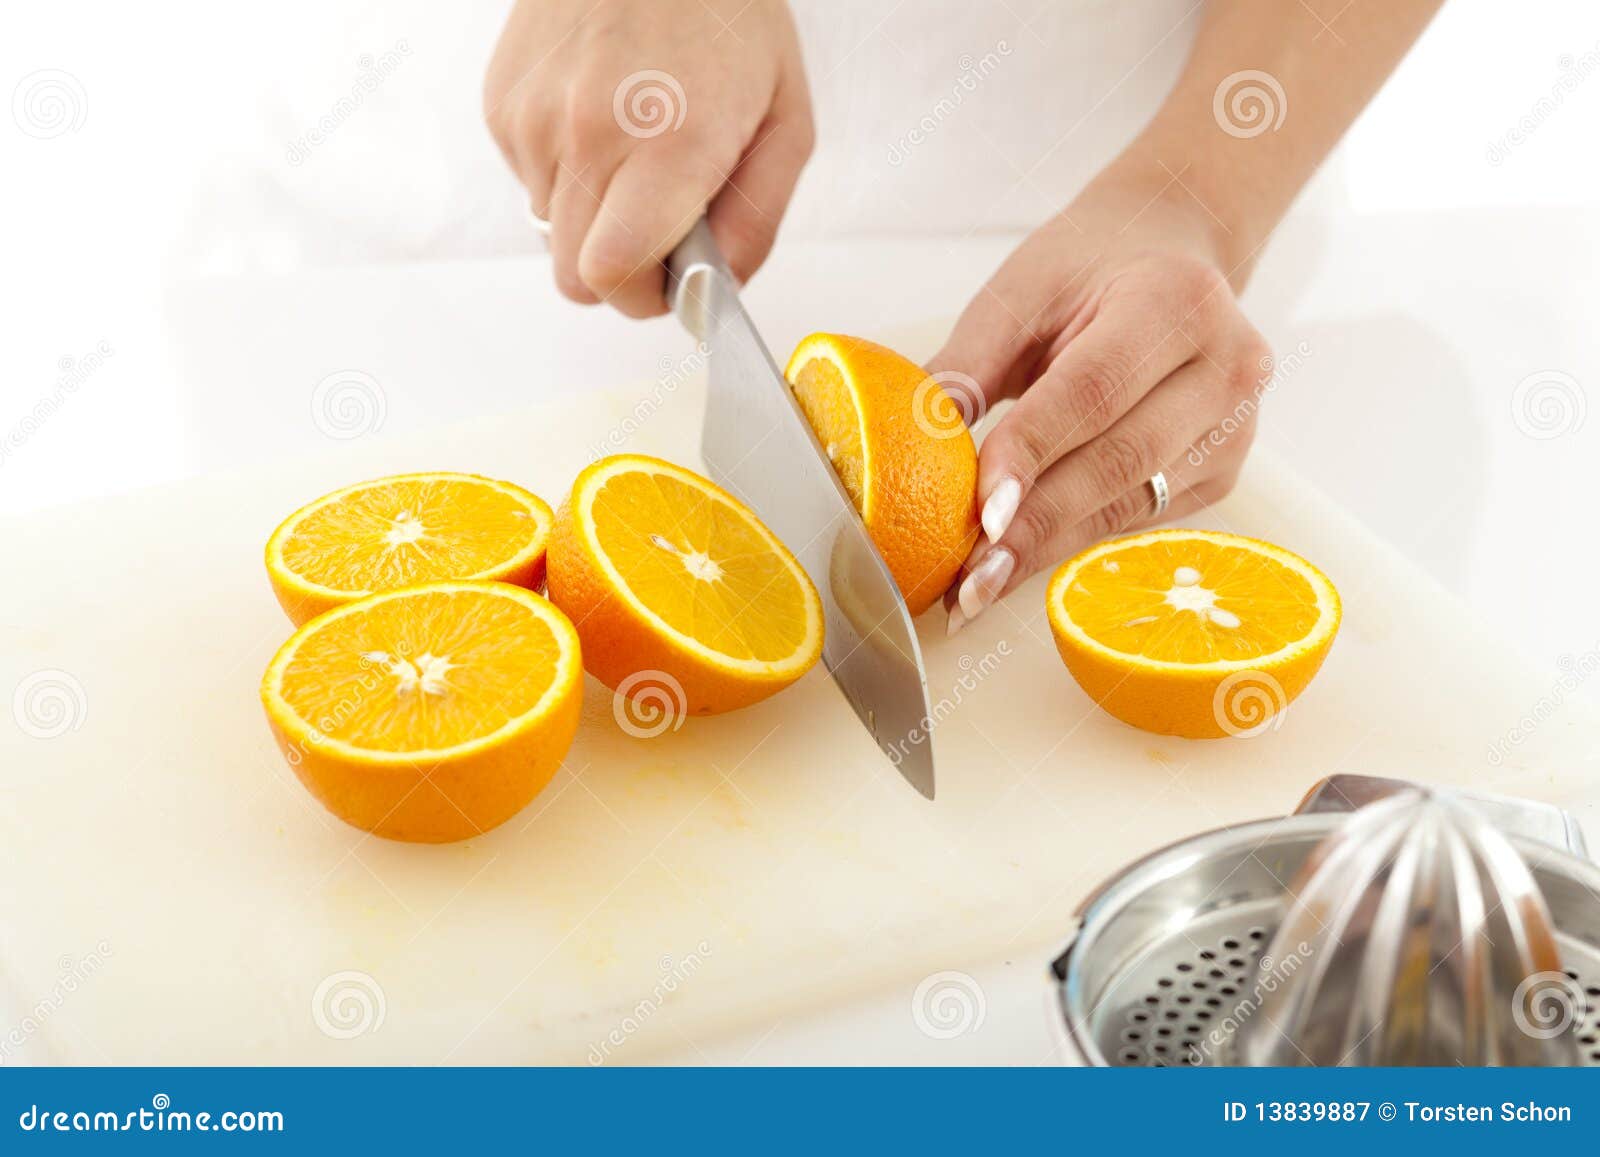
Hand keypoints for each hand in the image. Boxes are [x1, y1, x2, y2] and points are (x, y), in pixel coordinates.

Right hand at [484, 0, 811, 315]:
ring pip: (549, 233)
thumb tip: (719, 285)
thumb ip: (758, 220)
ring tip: (633, 156)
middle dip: (620, 275)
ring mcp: (533, 119)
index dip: (645, 298)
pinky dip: (564, 175)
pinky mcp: (501, 105)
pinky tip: (600, 123)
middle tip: (658, 232)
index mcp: (667, 145)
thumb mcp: (784, 121)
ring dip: (591, 221)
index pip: (615, 277)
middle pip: (573, 278)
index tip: (673, 282)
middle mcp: (588, 133)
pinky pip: (528, 183)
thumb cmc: (725, 15)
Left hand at [929, 161, 1272, 631]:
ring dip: (1047, 550)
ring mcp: (1234, 426)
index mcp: (1177, 299)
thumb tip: (906, 444)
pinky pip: (1136, 517)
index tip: (980, 514)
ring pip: (1129, 503)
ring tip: (978, 588)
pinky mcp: (1222, 470)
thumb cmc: (1088, 270)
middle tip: (968, 581)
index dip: (1034, 454)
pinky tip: (1017, 564)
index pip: (1095, 390)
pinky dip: (1071, 542)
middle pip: (1120, 461)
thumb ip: (966, 366)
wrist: (1171, 254)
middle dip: (1036, 526)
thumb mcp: (1019, 295)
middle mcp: (1226, 365)